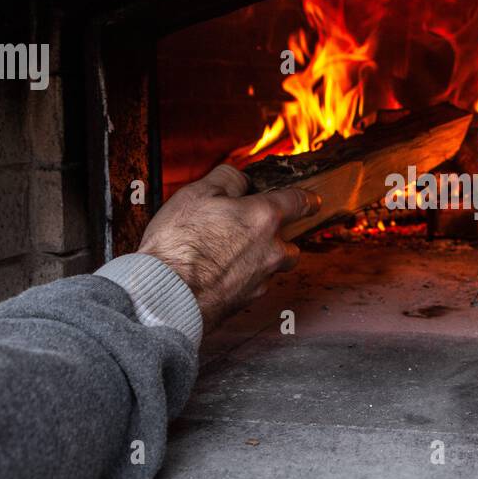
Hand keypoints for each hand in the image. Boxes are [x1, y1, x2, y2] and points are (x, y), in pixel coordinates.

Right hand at [136, 163, 319, 333]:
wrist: (167, 294)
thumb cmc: (179, 244)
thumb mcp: (196, 194)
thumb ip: (226, 179)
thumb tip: (241, 178)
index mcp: (263, 217)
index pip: (299, 202)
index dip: (306, 199)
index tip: (311, 201)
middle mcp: (270, 250)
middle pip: (291, 242)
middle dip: (280, 237)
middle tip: (254, 230)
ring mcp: (261, 278)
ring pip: (274, 266)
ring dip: (263, 259)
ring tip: (233, 253)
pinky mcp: (247, 300)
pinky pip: (255, 285)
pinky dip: (243, 278)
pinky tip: (219, 274)